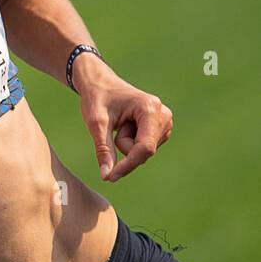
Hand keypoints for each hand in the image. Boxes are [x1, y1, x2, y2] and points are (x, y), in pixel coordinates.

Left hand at [74, 54, 172, 181]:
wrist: (100, 83)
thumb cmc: (97, 98)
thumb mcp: (96, 124)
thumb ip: (103, 150)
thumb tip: (107, 176)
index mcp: (150, 108)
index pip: (144, 147)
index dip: (128, 164)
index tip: (111, 177)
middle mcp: (163, 114)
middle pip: (144, 151)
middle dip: (123, 146)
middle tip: (113, 125)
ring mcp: (164, 122)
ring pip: (144, 151)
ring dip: (126, 143)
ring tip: (120, 122)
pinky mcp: (161, 128)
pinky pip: (144, 148)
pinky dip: (131, 142)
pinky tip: (126, 126)